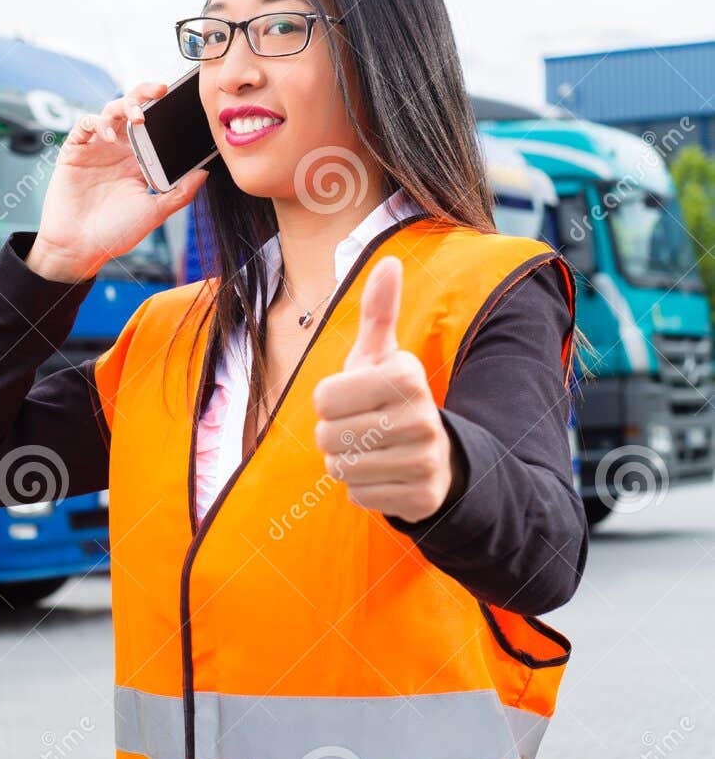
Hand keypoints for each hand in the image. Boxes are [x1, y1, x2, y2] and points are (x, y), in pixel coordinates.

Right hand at [29, 80, 209, 280]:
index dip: (164, 111)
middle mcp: (117, 150)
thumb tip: (204, 172)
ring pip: (109, 111)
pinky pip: (84, 125)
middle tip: (160, 90)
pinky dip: (97, 123)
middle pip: (132, 110)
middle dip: (145, 94)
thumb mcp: (154, 212)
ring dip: (124, 106)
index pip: (154, 127)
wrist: (79, 249)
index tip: (182, 102)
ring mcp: (95, 149)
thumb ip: (180, 193)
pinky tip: (108, 134)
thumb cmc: (116, 234)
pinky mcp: (74, 151)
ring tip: (138, 115)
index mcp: (138, 161)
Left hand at [311, 255, 463, 522]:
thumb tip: (388, 260)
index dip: (328, 402)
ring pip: (341, 469)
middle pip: (328, 436)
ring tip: (371, 450)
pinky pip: (359, 496)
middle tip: (360, 429)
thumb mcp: (382, 355)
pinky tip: (385, 474)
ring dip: (345, 462)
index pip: (323, 397)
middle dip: (333, 435)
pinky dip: (363, 489)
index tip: (354, 399)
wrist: (435, 455)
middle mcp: (421, 418)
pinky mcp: (421, 498)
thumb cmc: (390, 398)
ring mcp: (424, 460)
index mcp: (406, 376)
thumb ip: (379, 311)